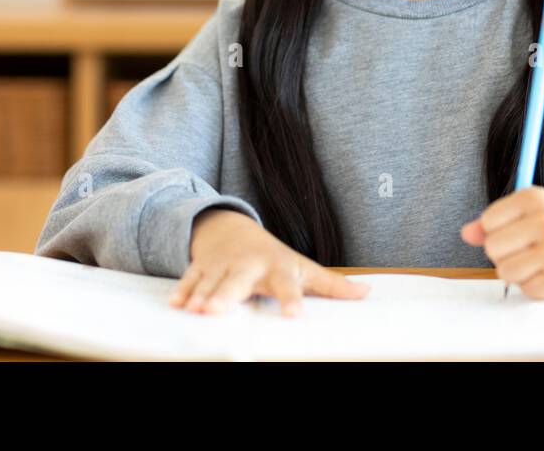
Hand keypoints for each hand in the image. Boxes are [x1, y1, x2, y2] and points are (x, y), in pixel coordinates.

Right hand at [169, 208, 369, 317]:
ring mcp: (223, 264)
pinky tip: (176, 305)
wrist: (234, 230)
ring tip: (194, 310)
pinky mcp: (202, 266)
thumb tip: (367, 293)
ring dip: (201, 295)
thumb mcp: (303, 268)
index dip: (291, 299)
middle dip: (227, 294)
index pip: (287, 285)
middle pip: (238, 281)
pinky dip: (183, 290)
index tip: (293, 315)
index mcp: (277, 269)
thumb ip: (332, 285)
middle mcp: (249, 266)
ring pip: (211, 281)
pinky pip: (190, 278)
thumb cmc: (275, 258)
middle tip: (216, 311)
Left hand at [460, 185, 543, 298]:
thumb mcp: (526, 215)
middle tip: (529, 250)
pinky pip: (525, 289)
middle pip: (493, 248)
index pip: (488, 221)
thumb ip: (492, 223)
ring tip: (539, 263)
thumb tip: (466, 234)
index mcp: (535, 197)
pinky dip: (534, 287)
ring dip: (518, 273)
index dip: (497, 231)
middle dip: (505, 254)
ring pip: (505, 271)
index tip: (519, 231)